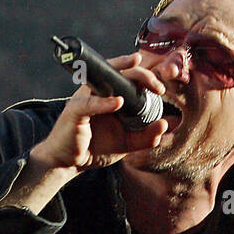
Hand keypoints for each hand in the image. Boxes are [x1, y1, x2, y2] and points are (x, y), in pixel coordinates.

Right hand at [30, 52, 169, 174]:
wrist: (67, 163)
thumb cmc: (93, 148)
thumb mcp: (125, 143)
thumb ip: (145, 137)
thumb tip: (165, 124)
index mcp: (109, 96)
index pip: (127, 76)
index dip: (145, 75)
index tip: (161, 88)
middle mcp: (97, 92)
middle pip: (119, 71)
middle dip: (141, 74)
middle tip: (158, 88)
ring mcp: (85, 99)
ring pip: (104, 79)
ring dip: (125, 77)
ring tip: (143, 85)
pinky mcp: (75, 111)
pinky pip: (90, 103)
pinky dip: (104, 103)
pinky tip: (118, 103)